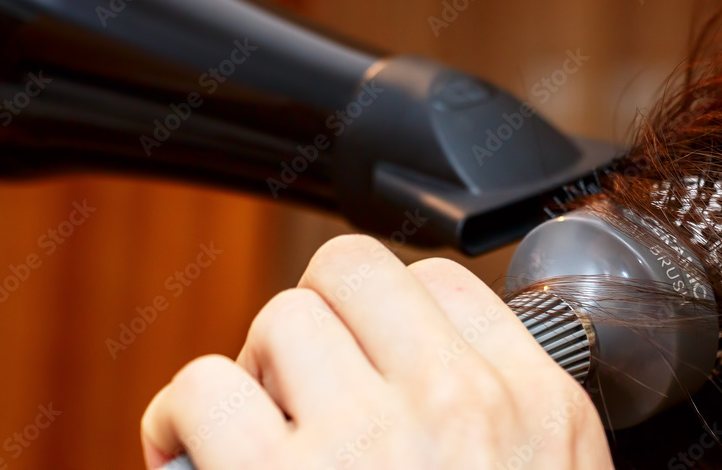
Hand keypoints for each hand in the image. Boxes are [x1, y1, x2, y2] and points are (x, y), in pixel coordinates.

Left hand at [141, 234, 612, 468]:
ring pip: (283, 317)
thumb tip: (444, 359)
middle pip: (356, 270)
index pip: (446, 283)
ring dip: (256, 370)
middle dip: (321, 320)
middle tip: (306, 388)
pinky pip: (205, 387)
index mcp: (541, 407)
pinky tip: (189, 455)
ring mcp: (369, 440)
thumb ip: (523, 418)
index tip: (365, 355)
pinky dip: (181, 418)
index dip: (388, 317)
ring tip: (254, 429)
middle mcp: (461, 404)